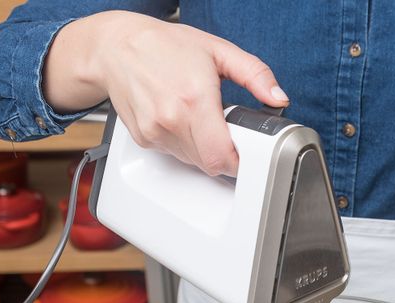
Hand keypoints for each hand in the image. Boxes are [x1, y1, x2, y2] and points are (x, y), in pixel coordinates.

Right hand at [43, 11, 288, 175]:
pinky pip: (173, 154)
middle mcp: (172, 120)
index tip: (246, 152)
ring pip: (192, 162)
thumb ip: (255, 75)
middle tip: (224, 130)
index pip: (221, 157)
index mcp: (195, 99)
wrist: (116, 47)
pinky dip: (183, 145)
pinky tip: (180, 119)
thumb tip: (278, 98)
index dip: (239, 161)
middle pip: (209, 164)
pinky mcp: (144, 139)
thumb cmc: (164, 46)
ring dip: (203, 150)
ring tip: (199, 119)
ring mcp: (155, 132)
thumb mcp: (218, 51)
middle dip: (223, 153)